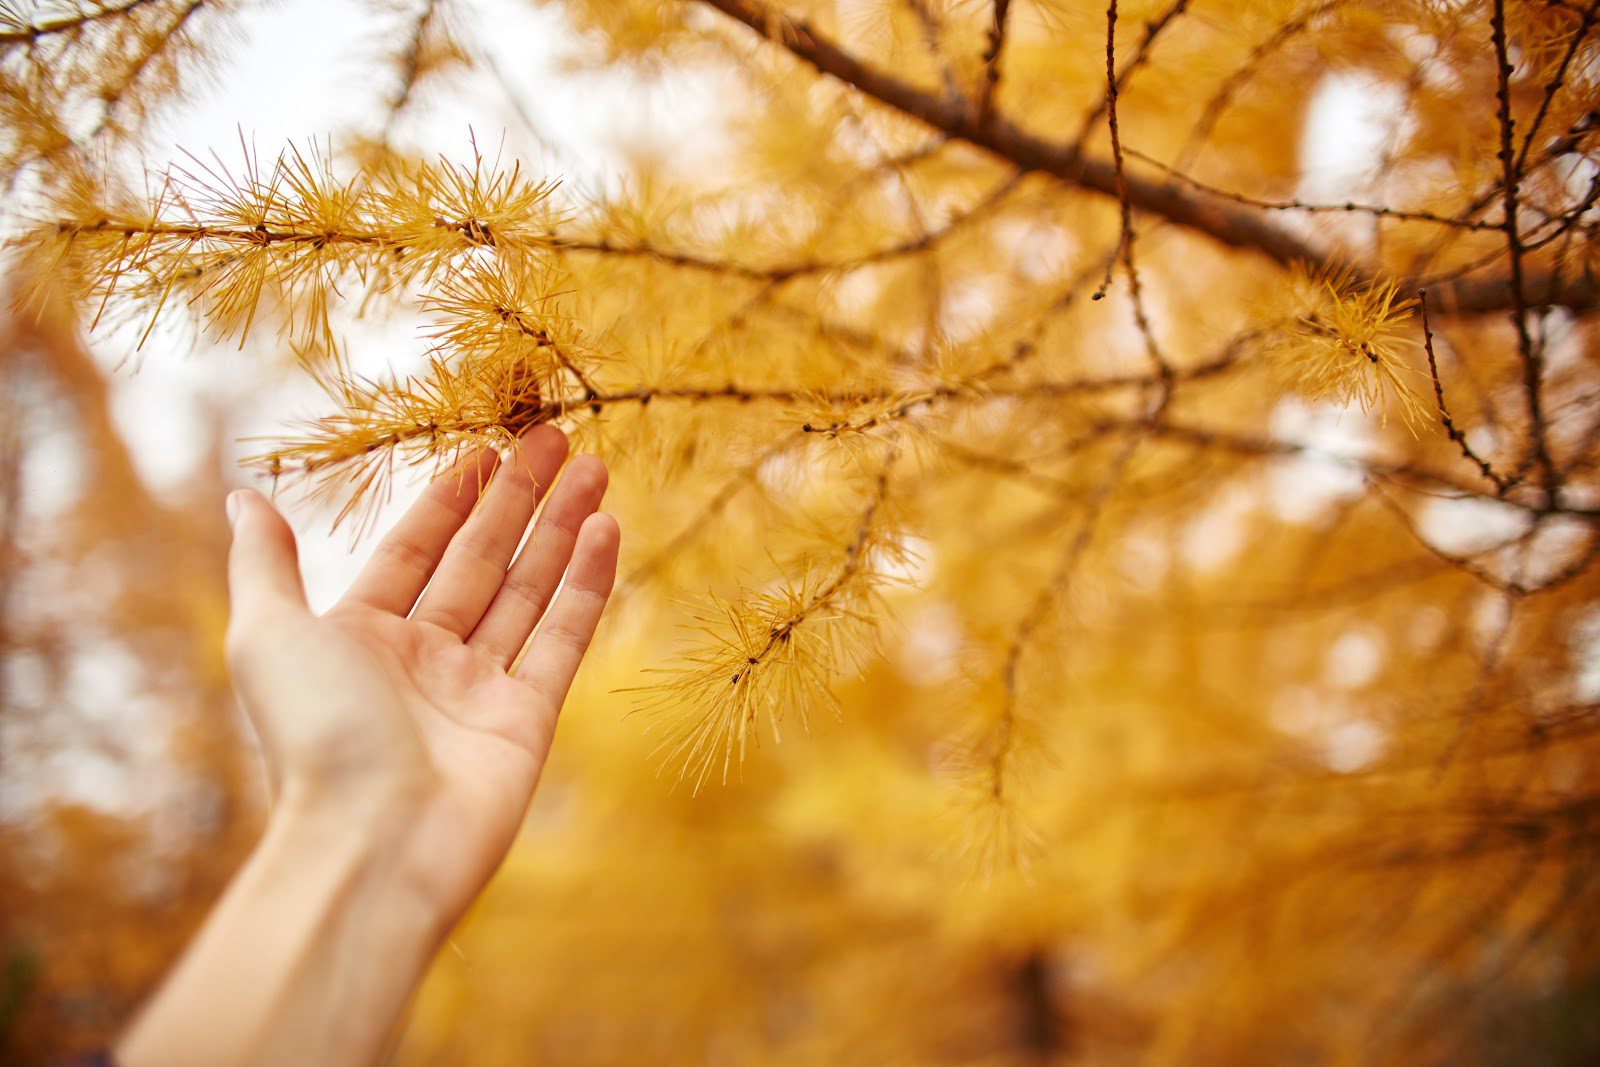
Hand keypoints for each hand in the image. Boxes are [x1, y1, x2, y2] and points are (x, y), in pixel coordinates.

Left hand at [223, 425, 618, 925]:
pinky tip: (605, 531)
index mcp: (362, 637)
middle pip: (481, 560)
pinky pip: (563, 638)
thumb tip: (243, 499)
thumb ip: (265, 564)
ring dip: (561, 528)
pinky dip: (586, 584)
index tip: (485, 448)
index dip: (451, 499)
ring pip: (530, 591)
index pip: (416, 550)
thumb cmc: (314, 737)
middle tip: (557, 436)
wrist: (372, 843)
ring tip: (595, 468)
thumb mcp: (269, 635)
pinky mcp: (529, 720)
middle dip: (519, 498)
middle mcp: (425, 658)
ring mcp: (481, 689)